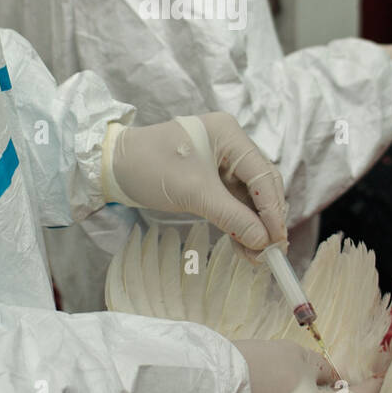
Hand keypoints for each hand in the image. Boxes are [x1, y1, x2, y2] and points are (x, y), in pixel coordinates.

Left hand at [102, 112, 286, 253]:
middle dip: (266, 220)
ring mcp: (221, 162)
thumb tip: (264, 242)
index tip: (278, 241)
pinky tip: (244, 248)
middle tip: (273, 252)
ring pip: (248, 198)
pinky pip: (232, 203)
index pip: (263, 174)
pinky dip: (238, 225)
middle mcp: (231, 145)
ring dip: (253, 227)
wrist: (113, 167)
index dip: (273, 210)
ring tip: (258, 258)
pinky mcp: (211, 179)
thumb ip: (232, 216)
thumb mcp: (193, 193)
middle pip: (261, 186)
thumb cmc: (150, 167)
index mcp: (229, 134)